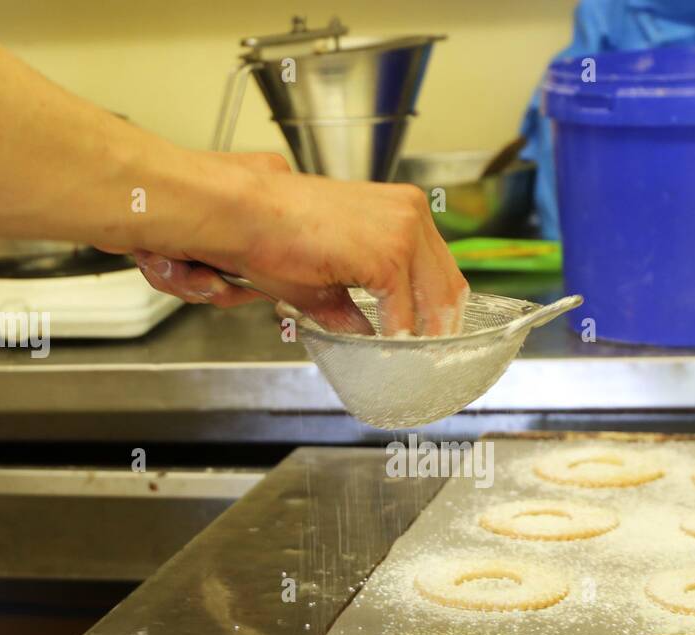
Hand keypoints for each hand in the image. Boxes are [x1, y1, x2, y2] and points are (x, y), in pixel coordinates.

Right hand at [133, 152, 468, 335]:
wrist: (245, 215)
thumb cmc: (274, 236)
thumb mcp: (330, 277)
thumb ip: (356, 308)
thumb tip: (369, 339)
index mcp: (402, 211)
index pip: (441, 270)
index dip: (440, 311)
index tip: (433, 338)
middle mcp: (411, 214)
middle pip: (449, 287)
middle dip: (441, 329)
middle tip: (430, 360)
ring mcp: (403, 232)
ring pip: (436, 301)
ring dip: (424, 336)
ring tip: (411, 362)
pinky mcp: (389, 255)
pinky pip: (406, 311)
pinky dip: (399, 336)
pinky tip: (389, 351)